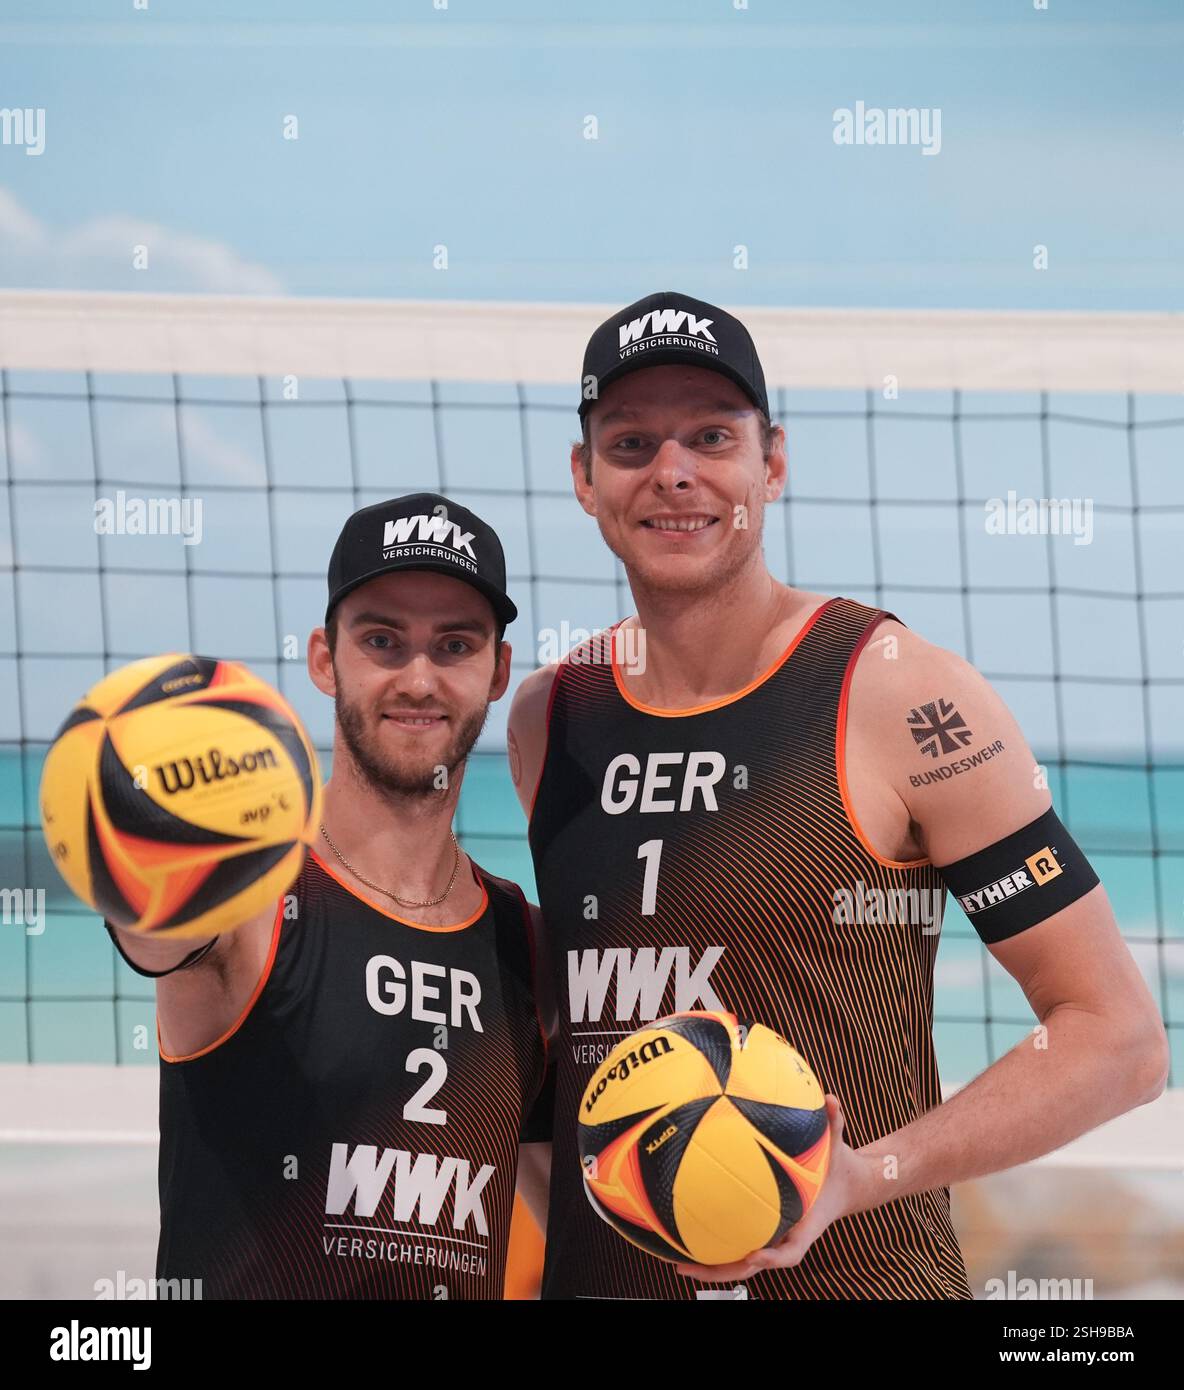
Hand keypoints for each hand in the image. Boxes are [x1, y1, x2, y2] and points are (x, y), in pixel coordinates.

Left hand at [675, 1094, 870, 1282]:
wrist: (846, 1186)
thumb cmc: (838, 1166)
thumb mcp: (839, 1144)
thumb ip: (835, 1123)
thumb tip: (832, 1098)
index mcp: (806, 1226)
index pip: (792, 1252)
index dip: (773, 1257)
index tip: (753, 1254)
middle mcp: (785, 1237)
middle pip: (751, 1266)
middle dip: (719, 1269)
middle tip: (685, 1267)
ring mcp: (772, 1237)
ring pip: (739, 1262)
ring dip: (709, 1265)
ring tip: (675, 1262)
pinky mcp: (762, 1230)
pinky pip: (736, 1240)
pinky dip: (715, 1242)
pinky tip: (685, 1232)